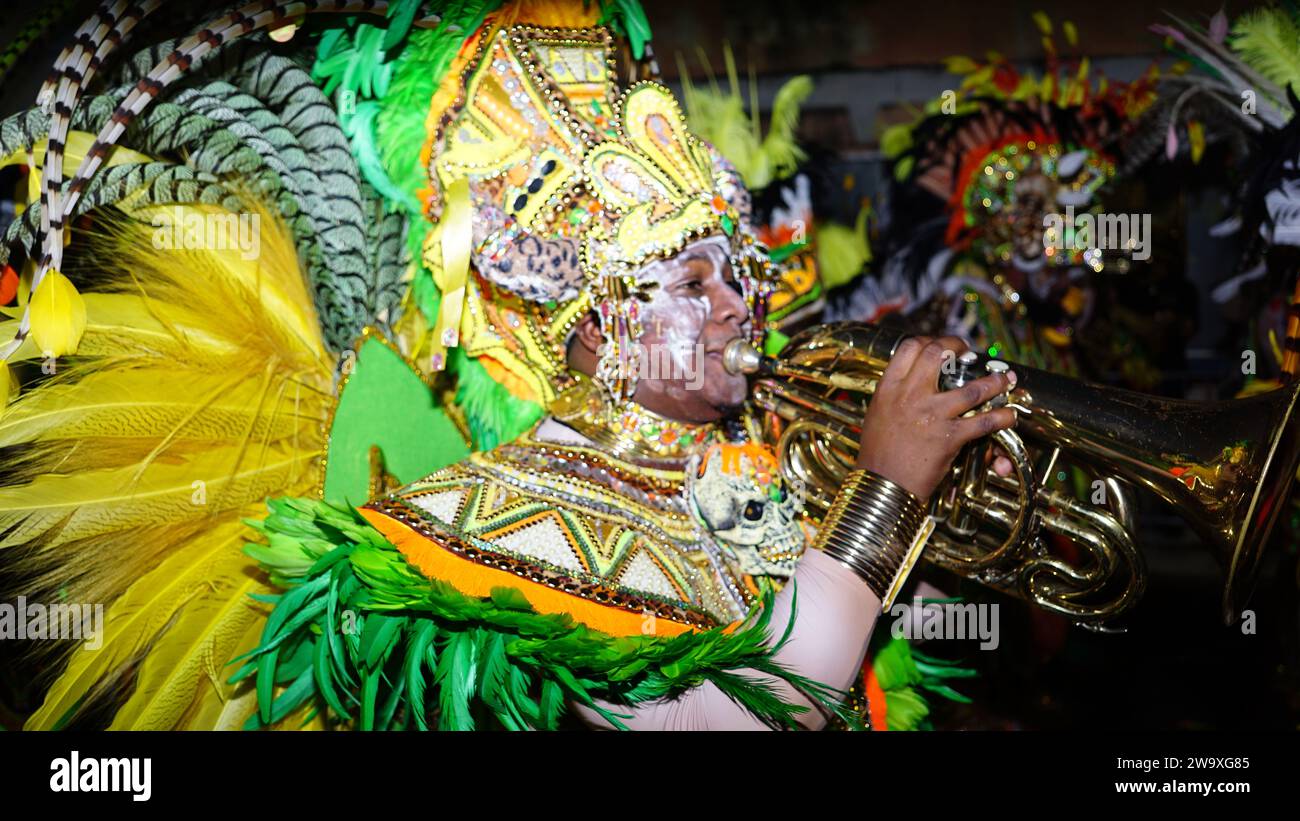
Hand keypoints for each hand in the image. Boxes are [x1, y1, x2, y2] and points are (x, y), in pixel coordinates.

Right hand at [855, 336, 1017, 501]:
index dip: (930, 340)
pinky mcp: (948, 437)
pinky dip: (1001, 417)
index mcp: (888, 389)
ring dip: (994, 381)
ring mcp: (931, 414)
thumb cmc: (877, 457)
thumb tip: (909, 383)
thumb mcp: (876, 416)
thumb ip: (894, 397)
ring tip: (1005, 378)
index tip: (941, 345)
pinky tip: (1009, 415)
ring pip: (972, 388)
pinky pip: (983, 422)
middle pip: (938, 354)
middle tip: (968, 351)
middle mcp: (909, 396)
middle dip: (958, 346)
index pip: (910, 347)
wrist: (880, 487)